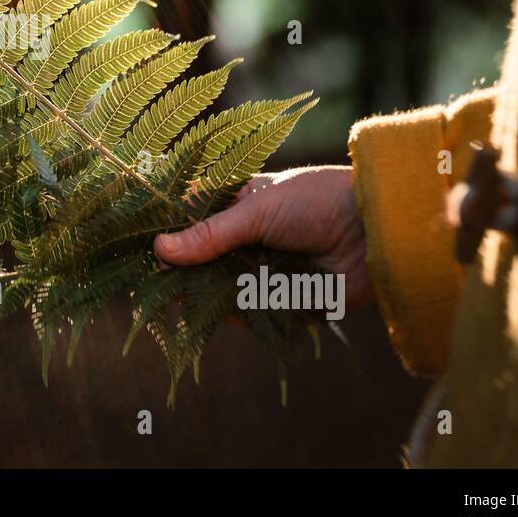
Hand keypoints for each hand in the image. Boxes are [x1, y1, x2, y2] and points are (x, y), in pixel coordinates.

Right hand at [154, 165, 372, 309]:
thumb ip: (210, 234)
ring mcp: (263, 268)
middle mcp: (248, 237)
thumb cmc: (318, 203)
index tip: (140, 244)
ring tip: (173, 298)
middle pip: (201, 258)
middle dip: (179, 270)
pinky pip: (246, 311)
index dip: (167, 232)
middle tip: (150, 280)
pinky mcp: (281, 298)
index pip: (193, 219)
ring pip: (218, 287)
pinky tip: (211, 312)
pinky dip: (230, 313)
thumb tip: (160, 249)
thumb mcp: (258, 211)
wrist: (377, 232)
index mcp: (241, 204)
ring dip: (200, 293)